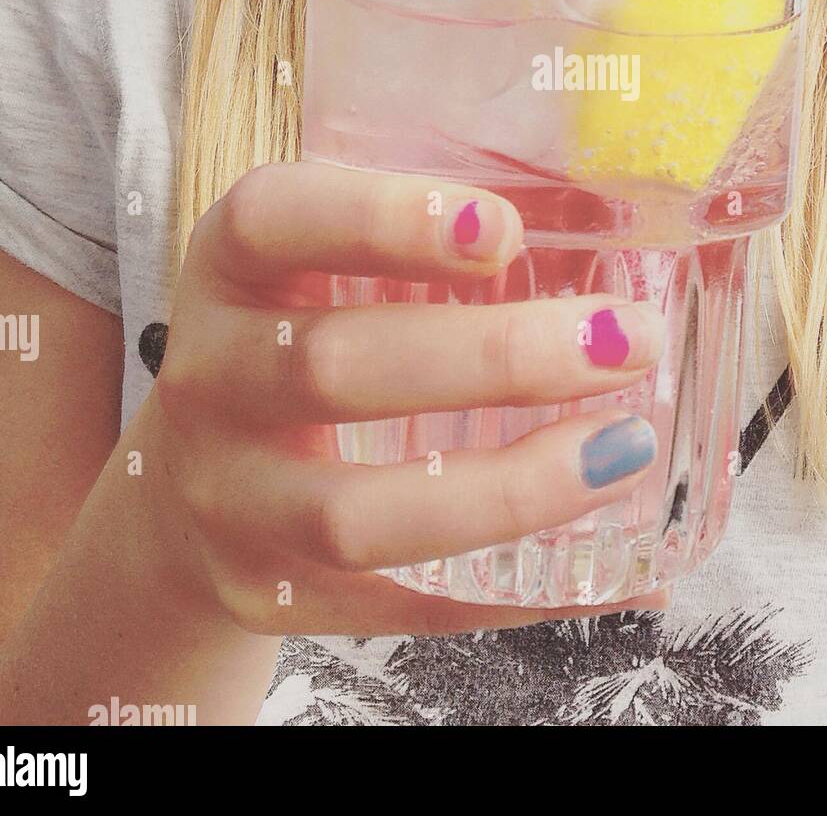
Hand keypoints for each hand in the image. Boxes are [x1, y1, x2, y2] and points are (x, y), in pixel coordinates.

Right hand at [148, 160, 665, 636]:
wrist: (200, 478)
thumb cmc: (310, 336)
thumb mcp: (335, 264)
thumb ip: (440, 241)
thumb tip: (626, 231)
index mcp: (234, 266)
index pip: (275, 221)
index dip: (384, 219)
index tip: (505, 229)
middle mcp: (210, 377)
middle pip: (333, 369)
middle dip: (496, 357)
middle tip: (623, 339)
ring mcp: (228, 499)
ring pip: (356, 514)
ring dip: (511, 486)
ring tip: (622, 449)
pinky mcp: (270, 592)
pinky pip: (398, 607)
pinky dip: (513, 590)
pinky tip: (609, 563)